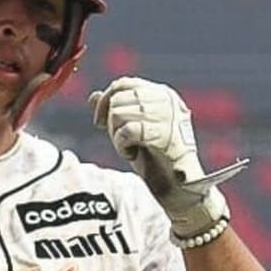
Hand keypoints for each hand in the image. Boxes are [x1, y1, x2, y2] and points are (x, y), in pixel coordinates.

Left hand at [88, 77, 248, 238]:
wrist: (178, 186)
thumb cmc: (155, 157)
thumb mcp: (131, 129)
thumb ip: (115, 111)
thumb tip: (92, 97)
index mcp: (162, 94)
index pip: (123, 83)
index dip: (105, 100)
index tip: (99, 122)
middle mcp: (167, 100)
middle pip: (118, 99)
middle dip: (111, 123)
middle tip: (124, 141)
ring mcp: (169, 117)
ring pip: (119, 114)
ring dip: (117, 136)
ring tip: (131, 148)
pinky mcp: (166, 135)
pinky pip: (126, 131)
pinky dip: (122, 146)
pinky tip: (132, 154)